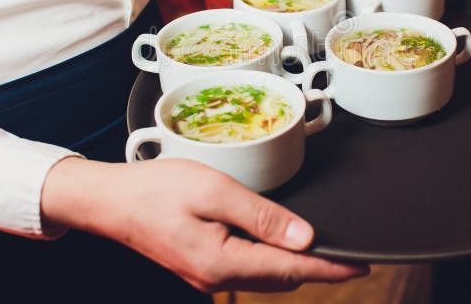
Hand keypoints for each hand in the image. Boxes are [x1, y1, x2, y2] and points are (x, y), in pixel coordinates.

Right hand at [41, 157, 368, 292]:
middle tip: (346, 254)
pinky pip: (247, 271)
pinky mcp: (200, 267)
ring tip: (320, 251)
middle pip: (282, 280)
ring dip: (294, 267)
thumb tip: (304, 237)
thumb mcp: (215, 191)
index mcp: (223, 261)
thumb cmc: (156, 190)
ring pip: (265, 278)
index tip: (360, 266)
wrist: (110, 202)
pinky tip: (276, 245)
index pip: (291, 270)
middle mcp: (217, 278)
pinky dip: (270, 262)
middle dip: (316, 269)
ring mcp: (206, 277)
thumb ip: (262, 215)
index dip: (330, 269)